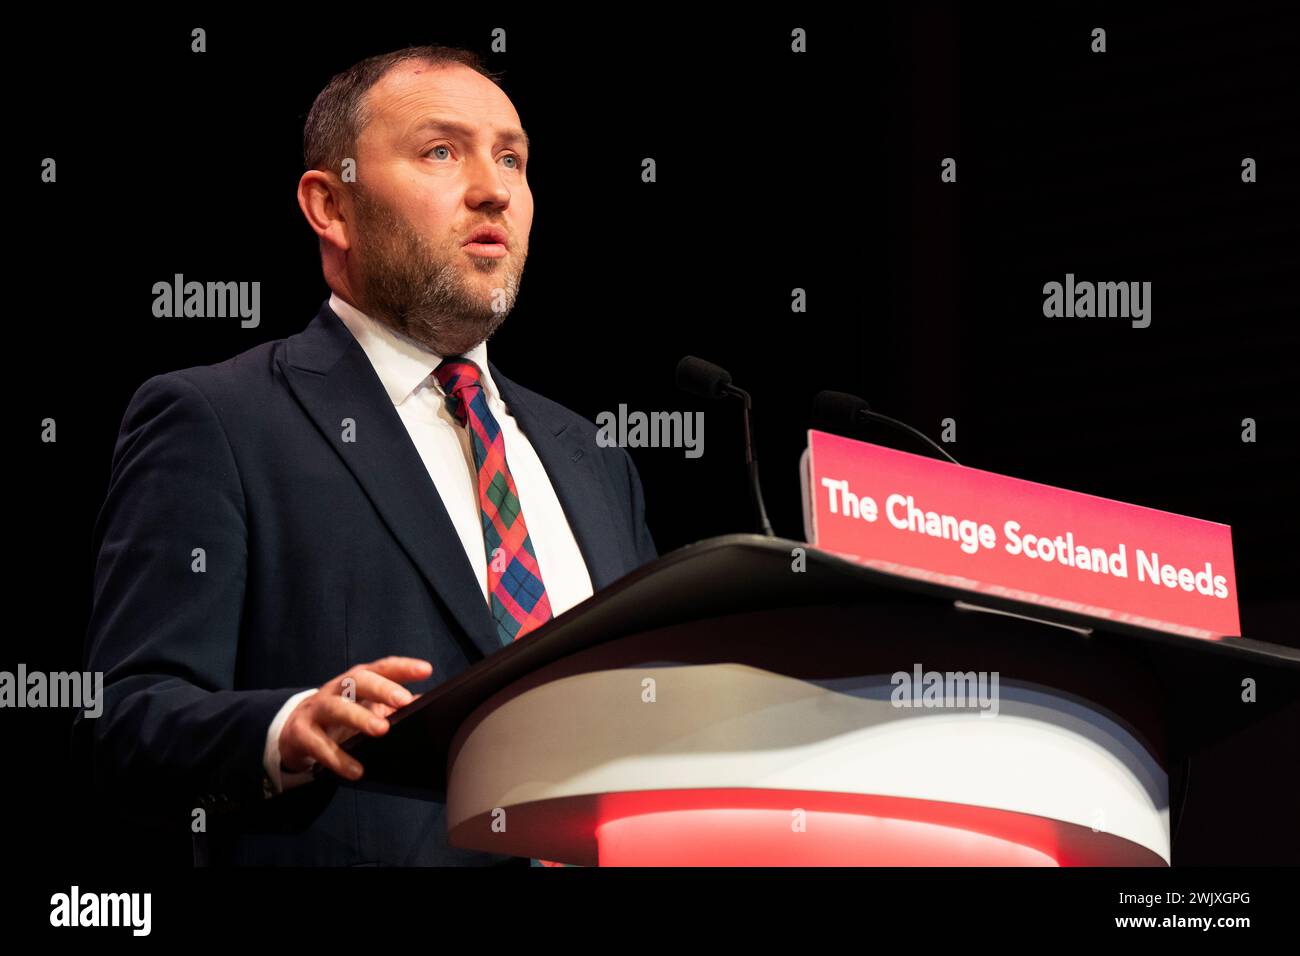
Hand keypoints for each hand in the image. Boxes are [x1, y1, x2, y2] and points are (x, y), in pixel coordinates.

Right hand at [278, 656, 432, 780]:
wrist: (294, 732)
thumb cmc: (339, 717)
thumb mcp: (365, 708)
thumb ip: (392, 707)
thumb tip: (423, 705)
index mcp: (356, 681)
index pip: (381, 667)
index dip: (403, 667)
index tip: (425, 670)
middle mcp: (336, 689)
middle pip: (357, 680)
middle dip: (382, 688)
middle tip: (404, 701)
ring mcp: (316, 709)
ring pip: (336, 707)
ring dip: (359, 717)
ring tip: (382, 730)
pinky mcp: (300, 733)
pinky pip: (318, 744)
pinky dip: (338, 758)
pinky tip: (356, 771)